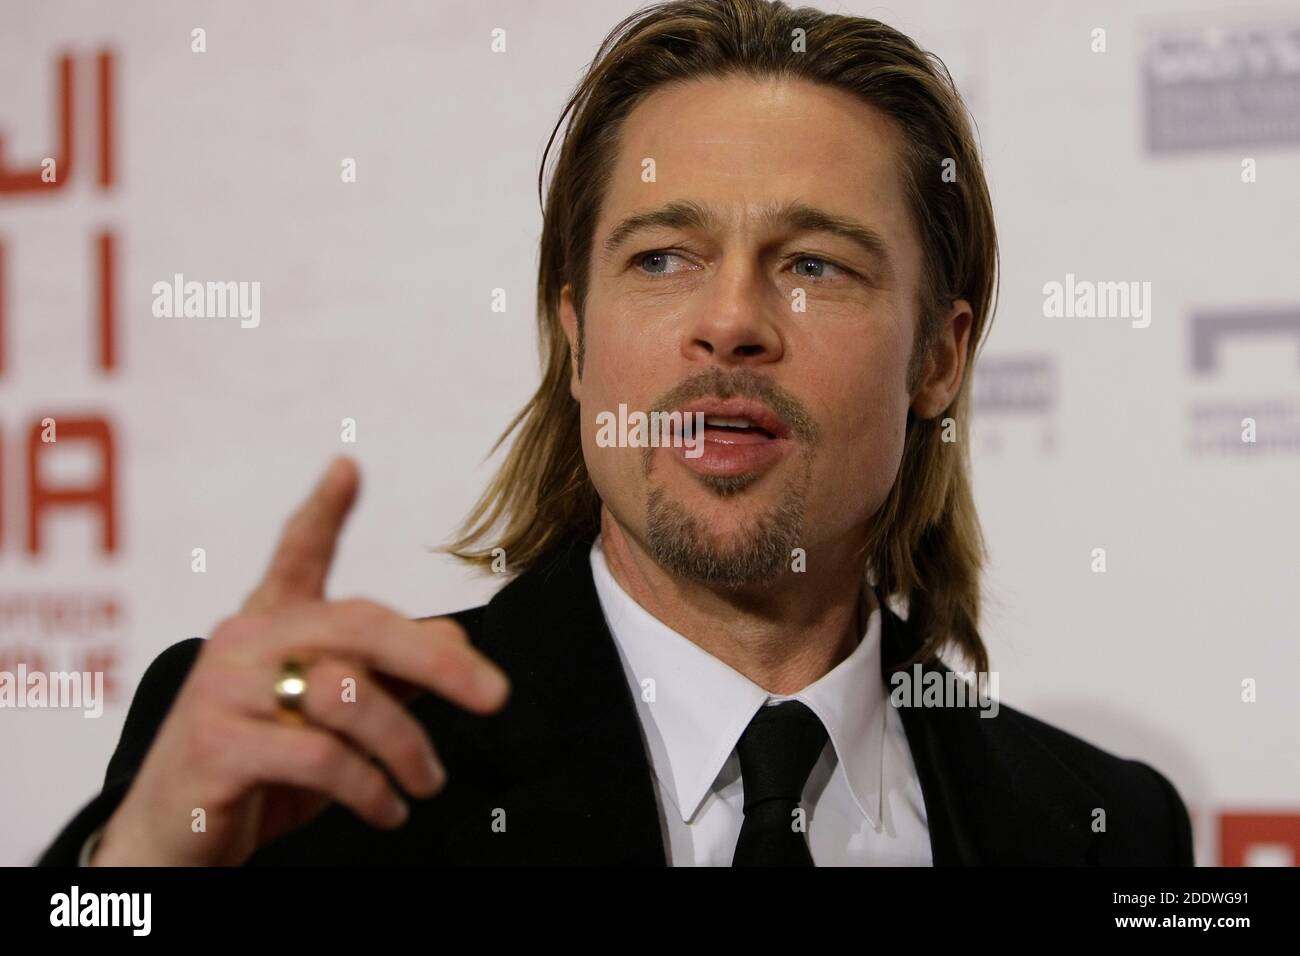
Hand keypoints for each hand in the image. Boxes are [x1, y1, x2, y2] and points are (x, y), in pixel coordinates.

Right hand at [91, 456, 508, 864]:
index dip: (323, 512)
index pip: (295, 554)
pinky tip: (390, 811)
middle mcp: (242, 641)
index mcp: (267, 624)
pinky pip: (322, 756)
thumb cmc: (259, 769)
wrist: (167, 843)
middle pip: (359, 624)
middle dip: (439, 660)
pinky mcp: (216, 746)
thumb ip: (383, 675)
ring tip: (430, 781)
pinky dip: (371, 789)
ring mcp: (223, 689)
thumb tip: (455, 642)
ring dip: (407, 745)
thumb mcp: (326, 719)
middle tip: (495, 697)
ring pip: (349, 695)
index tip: (347, 467)